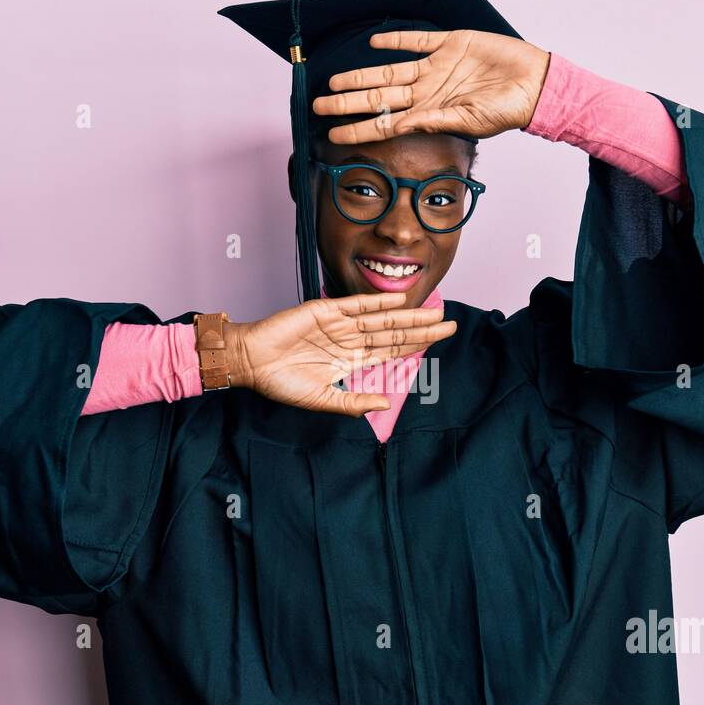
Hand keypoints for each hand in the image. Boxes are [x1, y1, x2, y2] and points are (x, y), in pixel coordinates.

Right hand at [223, 292, 455, 416]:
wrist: (253, 362)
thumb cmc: (282, 382)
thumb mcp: (322, 399)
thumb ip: (354, 402)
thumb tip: (385, 404)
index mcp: (351, 361)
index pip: (392, 352)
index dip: (416, 346)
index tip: (440, 341)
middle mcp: (350, 340)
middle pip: (394, 334)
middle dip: (422, 330)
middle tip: (450, 325)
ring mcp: (339, 325)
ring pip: (381, 320)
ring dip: (408, 316)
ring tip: (434, 313)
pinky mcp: (325, 311)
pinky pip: (356, 305)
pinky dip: (377, 302)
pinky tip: (399, 300)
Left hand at [311, 30, 551, 143]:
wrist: (536, 84)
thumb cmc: (508, 110)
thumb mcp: (469, 121)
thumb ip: (434, 121)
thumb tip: (402, 125)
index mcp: (430, 114)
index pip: (384, 124)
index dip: (358, 129)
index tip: (332, 135)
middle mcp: (428, 92)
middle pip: (378, 97)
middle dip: (347, 102)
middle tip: (319, 105)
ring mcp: (436, 68)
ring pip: (388, 73)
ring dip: (361, 76)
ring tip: (334, 80)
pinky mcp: (450, 45)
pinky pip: (415, 41)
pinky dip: (394, 40)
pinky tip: (372, 43)